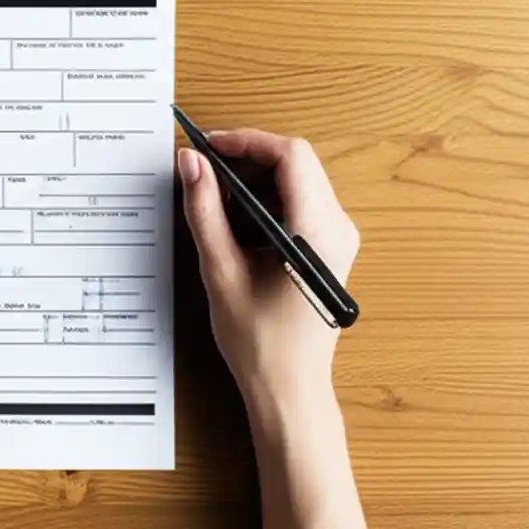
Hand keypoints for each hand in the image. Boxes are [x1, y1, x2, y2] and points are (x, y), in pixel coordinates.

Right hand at [178, 129, 359, 404]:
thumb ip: (204, 211)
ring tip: (214, 201)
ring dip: (253, 179)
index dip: (247, 140)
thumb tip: (192, 164)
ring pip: (296, 179)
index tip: (208, 145)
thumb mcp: (221, 270)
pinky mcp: (327, 246)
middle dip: (246, 158)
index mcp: (317, 231)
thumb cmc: (260, 341)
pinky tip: (234, 223)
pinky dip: (264, 199)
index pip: (290, 155)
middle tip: (203, 170)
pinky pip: (298, 202)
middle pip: (295, 162)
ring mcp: (336, 236)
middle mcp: (337, 227)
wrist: (289, 387)